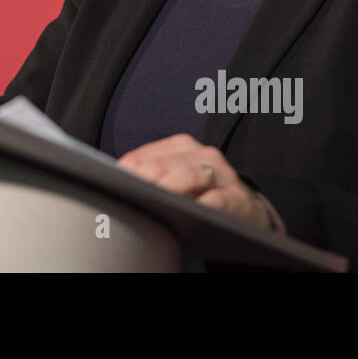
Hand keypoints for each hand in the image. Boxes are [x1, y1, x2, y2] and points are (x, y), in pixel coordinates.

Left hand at [116, 133, 281, 232]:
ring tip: (154, 203)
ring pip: (189, 176)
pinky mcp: (237, 198)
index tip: (113, 188)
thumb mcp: (176, 180)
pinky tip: (188, 212)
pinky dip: (200, 206)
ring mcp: (222, 174)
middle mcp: (202, 154)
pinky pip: (217, 200)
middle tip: (130, 197)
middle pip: (162, 165)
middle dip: (144, 182)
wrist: (244, 208)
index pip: (143, 157)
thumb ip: (149, 178)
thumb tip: (114, 185)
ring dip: (169, 190)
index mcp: (181, 146)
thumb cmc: (199, 196)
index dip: (126, 174)